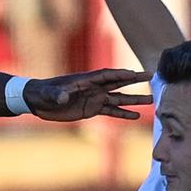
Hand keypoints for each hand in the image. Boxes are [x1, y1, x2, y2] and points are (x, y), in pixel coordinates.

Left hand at [22, 67, 150, 121]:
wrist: (38, 101)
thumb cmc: (44, 93)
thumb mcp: (50, 93)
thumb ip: (58, 95)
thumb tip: (62, 98)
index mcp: (86, 80)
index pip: (108, 76)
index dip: (122, 74)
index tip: (137, 73)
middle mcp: (94, 88)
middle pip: (118, 83)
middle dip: (135, 80)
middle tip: (152, 77)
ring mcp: (95, 98)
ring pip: (118, 98)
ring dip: (134, 100)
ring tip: (151, 100)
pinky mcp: (92, 109)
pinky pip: (111, 111)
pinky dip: (123, 114)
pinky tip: (135, 116)